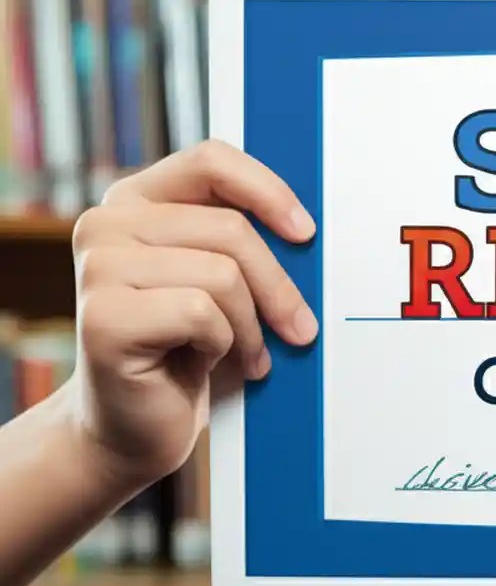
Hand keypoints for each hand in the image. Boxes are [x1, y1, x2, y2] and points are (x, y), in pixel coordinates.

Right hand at [67, 140, 317, 487]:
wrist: (134, 425)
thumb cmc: (187, 348)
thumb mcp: (219, 281)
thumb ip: (241, 241)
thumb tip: (307, 229)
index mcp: (136, 199)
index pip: (211, 160)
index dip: (267, 190)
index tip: (306, 234)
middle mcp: (106, 223)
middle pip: (231, 229)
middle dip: (277, 286)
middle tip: (299, 328)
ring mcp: (96, 268)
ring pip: (222, 274)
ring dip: (250, 324)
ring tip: (246, 352)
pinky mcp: (103, 317)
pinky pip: (201, 312)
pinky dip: (222, 343)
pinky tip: (207, 363)